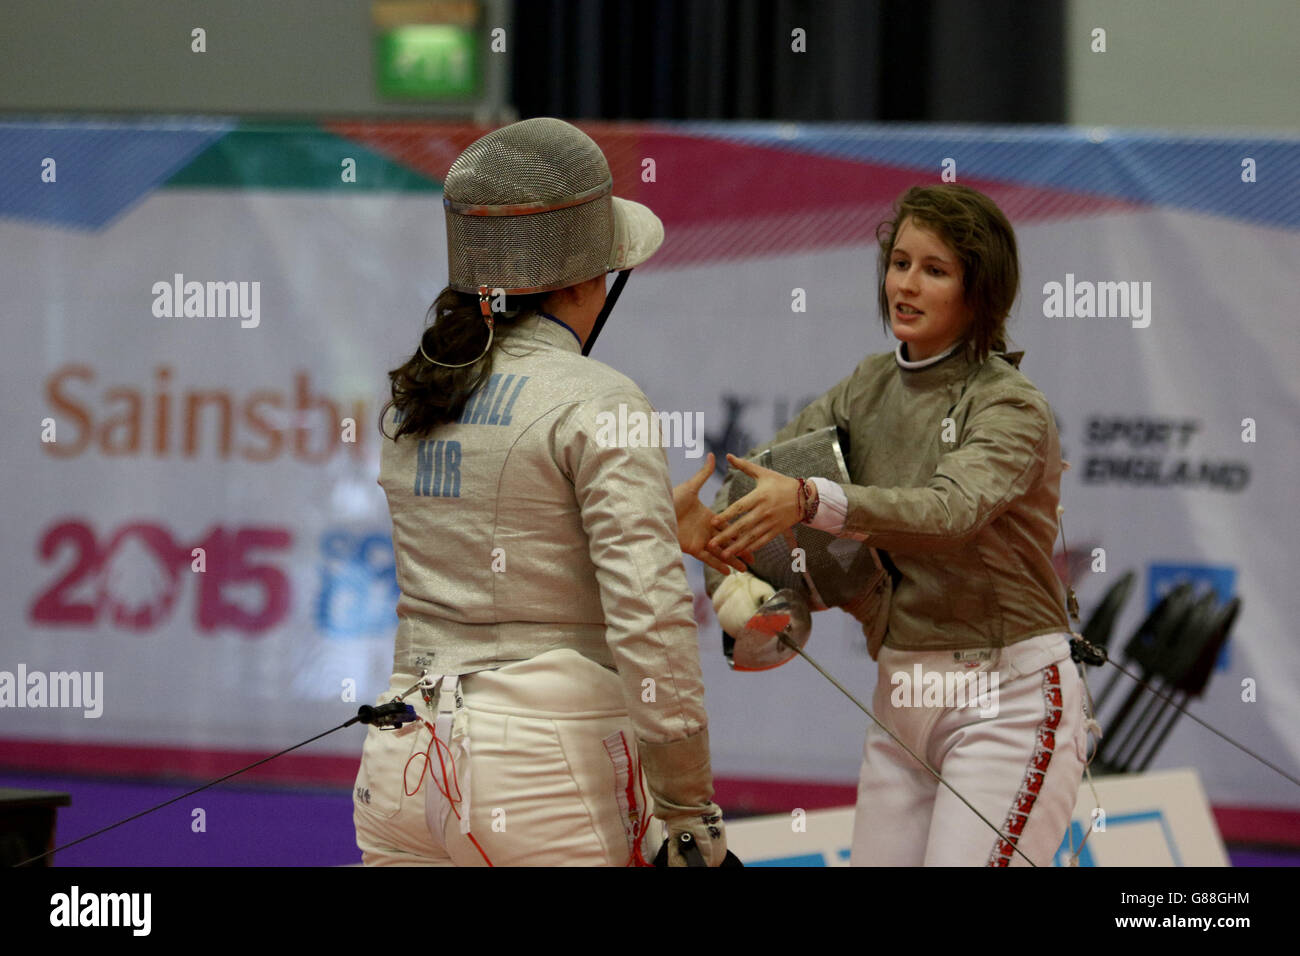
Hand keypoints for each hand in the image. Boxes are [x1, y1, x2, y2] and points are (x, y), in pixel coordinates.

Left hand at [673, 453, 751, 574]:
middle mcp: (705, 529)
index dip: (741, 529)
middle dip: (741, 548)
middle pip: (727, 540)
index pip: (728, 524)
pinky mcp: (692, 548)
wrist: (654, 511)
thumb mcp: (690, 487)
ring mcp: (699, 540)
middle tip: (755, 558)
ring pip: (720, 552)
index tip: (754, 533)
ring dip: (733, 559)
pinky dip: (718, 565)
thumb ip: (703, 474)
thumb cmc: (670, 498)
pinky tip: (730, 571)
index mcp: (707, 515)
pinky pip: (708, 559)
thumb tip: (712, 455)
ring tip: (747, 569)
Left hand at [707, 453, 802, 557]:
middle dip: (727, 536)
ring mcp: (771, 522)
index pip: (739, 507)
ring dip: (737, 547)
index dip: (726, 515)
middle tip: (712, 544)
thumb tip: (728, 456)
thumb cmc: (781, 483)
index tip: (713, 521)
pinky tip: (741, 554)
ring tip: (724, 555)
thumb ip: (744, 466)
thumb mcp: (763, 473)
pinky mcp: (777, 530)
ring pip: (751, 537)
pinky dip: (752, 548)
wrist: (805, 497)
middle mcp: (764, 511)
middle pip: (743, 525)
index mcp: (759, 496)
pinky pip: (763, 541)